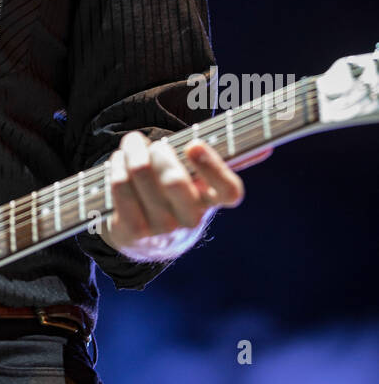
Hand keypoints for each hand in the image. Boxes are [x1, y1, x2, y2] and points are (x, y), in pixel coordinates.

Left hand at [99, 131, 271, 261]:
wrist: (147, 240)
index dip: (213, 167)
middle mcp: (191, 220)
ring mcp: (161, 229)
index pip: (227, 191)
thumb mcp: (203, 181)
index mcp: (214, 203)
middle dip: (159, 152)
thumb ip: (230, 161)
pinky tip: (118, 162)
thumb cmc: (178, 195)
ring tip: (132, 146)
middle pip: (175, 181)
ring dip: (132, 152)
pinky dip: (116, 166)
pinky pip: (120, 187)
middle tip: (154, 144)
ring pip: (141, 176)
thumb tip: (267, 149)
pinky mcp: (132, 232)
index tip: (195, 145)